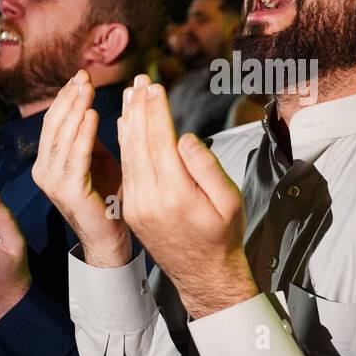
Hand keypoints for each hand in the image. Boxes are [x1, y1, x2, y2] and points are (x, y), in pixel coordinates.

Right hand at [32, 69, 129, 266]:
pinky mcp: (69, 192)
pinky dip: (83, 135)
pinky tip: (92, 116)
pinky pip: (75, 157)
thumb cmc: (108, 197)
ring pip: (62, 138)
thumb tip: (92, 103)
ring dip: (75, 110)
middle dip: (68, 98)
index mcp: (48, 162)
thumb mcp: (98, 159)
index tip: (80, 75)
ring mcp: (54, 183)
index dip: (65, 97)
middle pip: (54, 125)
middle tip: (82, 76)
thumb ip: (90, 136)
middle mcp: (44, 171)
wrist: (111, 237)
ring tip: (86, 89)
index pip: (53, 122)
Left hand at [118, 74, 254, 318]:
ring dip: (129, 122)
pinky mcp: (132, 209)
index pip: (161, 142)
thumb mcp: (230, 201)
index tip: (154, 87)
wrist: (203, 274)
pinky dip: (126, 143)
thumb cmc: (223, 234)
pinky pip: (127, 169)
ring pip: (129, 154)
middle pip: (140, 143)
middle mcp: (151, 199)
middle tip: (139, 81)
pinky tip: (127, 124)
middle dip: (140, 109)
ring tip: (132, 95)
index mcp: (177, 195)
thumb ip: (207, 167)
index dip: (156, 111)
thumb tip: (182, 138)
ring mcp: (137, 205)